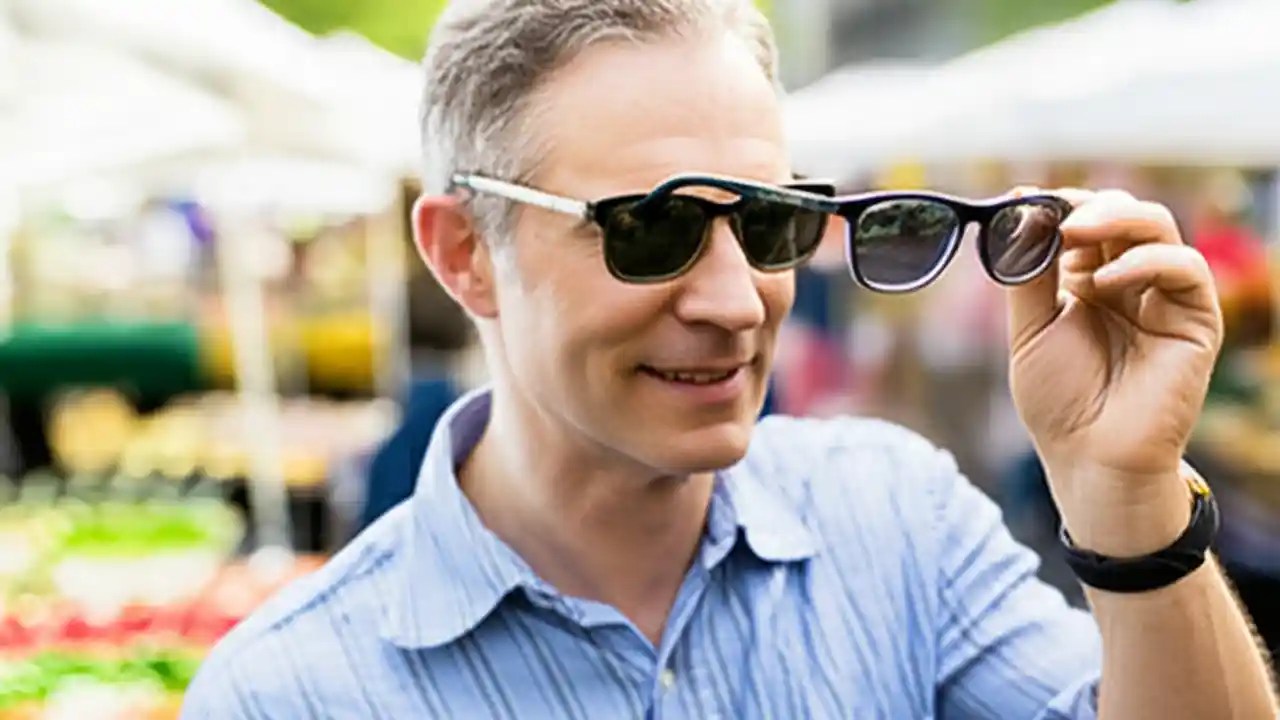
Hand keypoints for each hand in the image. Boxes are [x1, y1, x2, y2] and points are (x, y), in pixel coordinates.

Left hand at [1005, 189, 1223, 547]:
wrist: (1089, 459)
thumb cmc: (1058, 402)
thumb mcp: (1028, 329)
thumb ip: (1027, 273)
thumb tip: (1019, 211)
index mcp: (1086, 280)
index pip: (1081, 221)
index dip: (1056, 205)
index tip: (1022, 201)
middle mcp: (1128, 281)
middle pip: (1121, 213)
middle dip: (1085, 206)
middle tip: (1052, 215)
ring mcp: (1162, 297)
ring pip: (1157, 227)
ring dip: (1115, 218)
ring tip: (1074, 232)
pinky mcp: (1196, 319)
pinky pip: (1185, 269)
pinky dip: (1146, 261)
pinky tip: (1105, 280)